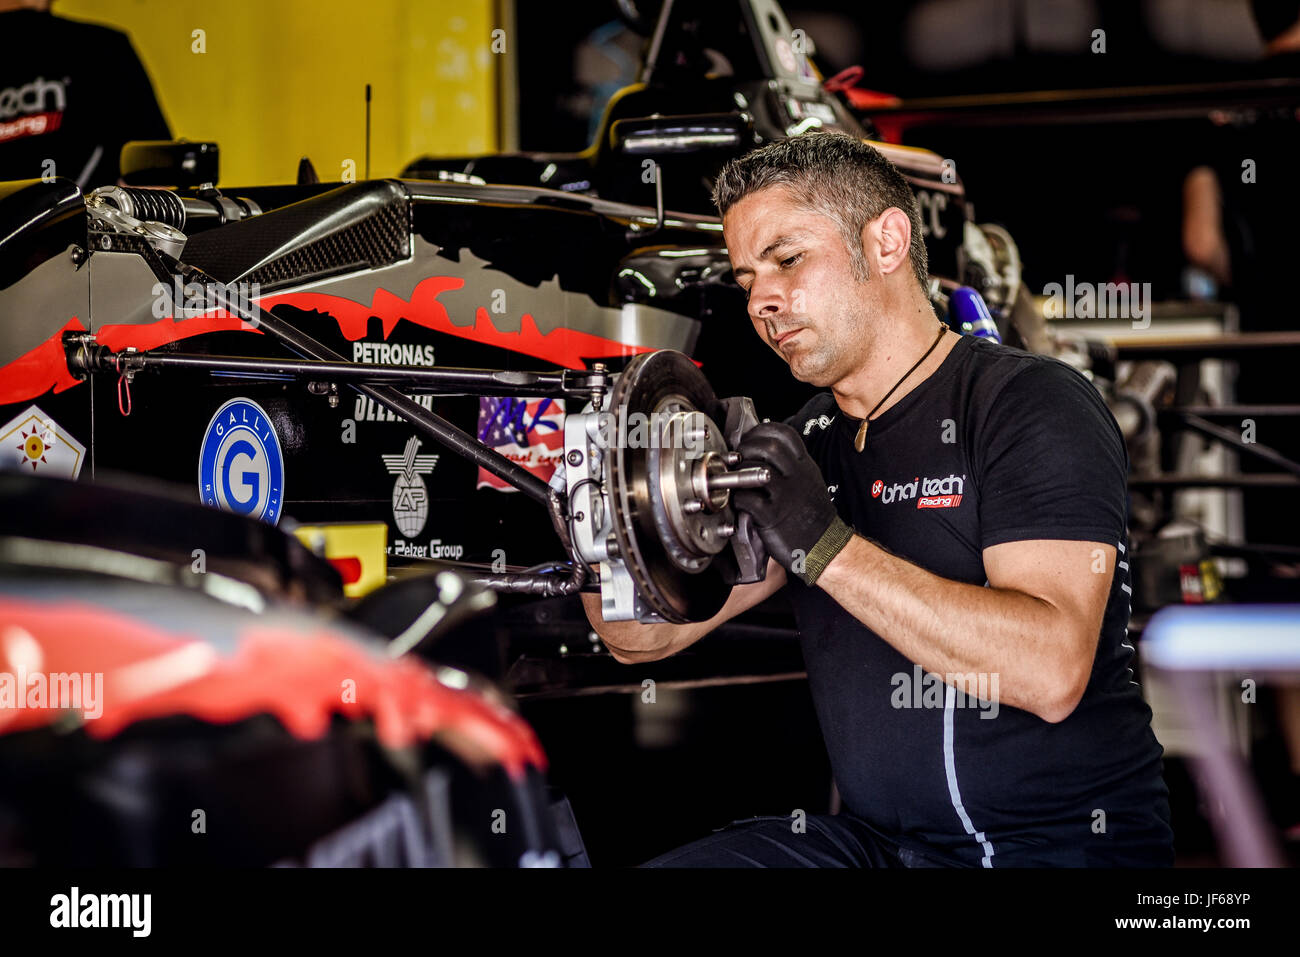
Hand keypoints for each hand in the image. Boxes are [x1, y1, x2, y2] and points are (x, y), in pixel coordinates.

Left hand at [730, 422, 853, 585]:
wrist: (825, 545)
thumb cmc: (812, 514)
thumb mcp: (808, 480)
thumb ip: (790, 464)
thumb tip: (762, 449)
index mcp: (804, 466)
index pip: (784, 434)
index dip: (761, 431)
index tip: (750, 438)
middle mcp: (796, 477)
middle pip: (769, 447)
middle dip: (748, 447)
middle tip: (740, 457)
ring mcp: (785, 496)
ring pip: (757, 470)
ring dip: (739, 472)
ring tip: (737, 480)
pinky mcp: (772, 517)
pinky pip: (748, 499)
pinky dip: (738, 498)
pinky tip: (739, 502)